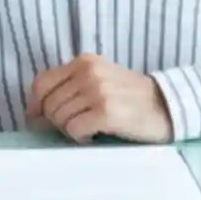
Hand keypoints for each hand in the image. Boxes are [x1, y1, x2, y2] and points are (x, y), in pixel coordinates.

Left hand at [25, 54, 172, 143]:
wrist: (166, 107)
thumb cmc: (129, 97)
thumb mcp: (99, 79)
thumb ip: (69, 86)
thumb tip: (34, 112)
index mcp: (84, 61)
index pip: (41, 83)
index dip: (34, 104)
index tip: (37, 118)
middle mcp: (89, 71)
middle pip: (49, 104)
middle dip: (56, 121)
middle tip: (76, 125)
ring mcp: (98, 91)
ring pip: (60, 118)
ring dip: (70, 130)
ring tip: (90, 128)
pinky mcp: (107, 112)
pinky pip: (74, 130)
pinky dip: (81, 138)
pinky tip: (95, 134)